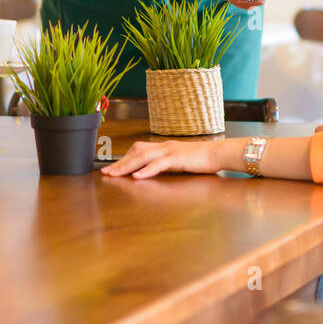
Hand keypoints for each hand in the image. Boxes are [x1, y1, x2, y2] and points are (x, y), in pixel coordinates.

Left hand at [101, 139, 219, 178]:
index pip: (137, 150)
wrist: (217, 153)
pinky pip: (159, 164)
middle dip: (119, 163)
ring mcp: (170, 151)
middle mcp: (163, 147)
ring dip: (127, 166)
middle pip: (135, 153)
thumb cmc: (199, 159)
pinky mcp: (178, 158)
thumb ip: (163, 164)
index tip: (110, 168)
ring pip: (143, 157)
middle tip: (106, 172)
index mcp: (162, 147)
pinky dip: (146, 170)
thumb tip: (148, 172)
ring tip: (115, 174)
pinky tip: (137, 176)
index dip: (122, 159)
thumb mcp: (177, 161)